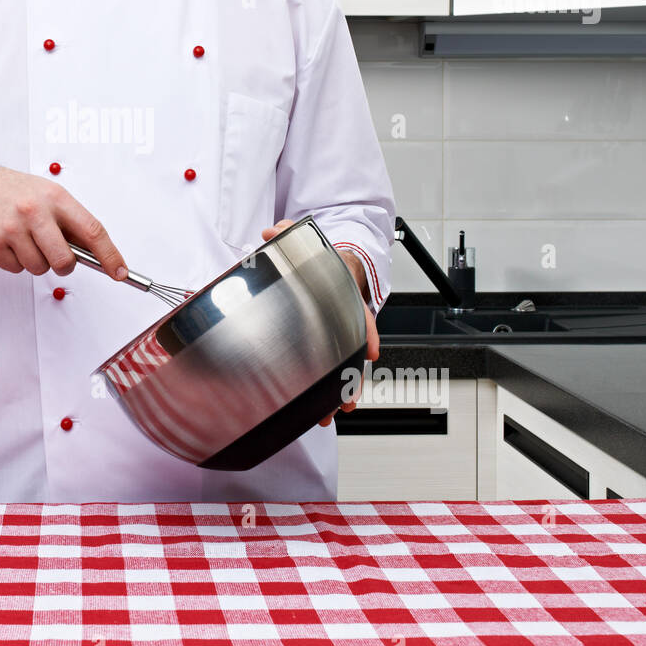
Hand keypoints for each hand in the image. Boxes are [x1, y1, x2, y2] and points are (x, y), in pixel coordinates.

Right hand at [0, 158, 127, 281]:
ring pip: (38, 268)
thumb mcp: (45, 193)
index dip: (110, 255)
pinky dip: (13, 261)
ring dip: (34, 261)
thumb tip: (95, 252)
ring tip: (22, 239)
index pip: (92, 230)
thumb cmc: (10, 190)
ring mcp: (12, 228)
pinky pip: (14, 269)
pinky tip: (6, 241)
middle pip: (64, 260)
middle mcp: (35, 211)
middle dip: (63, 265)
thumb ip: (68, 220)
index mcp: (55, 196)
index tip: (120, 272)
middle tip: (53, 254)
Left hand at [260, 219, 378, 426]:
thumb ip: (287, 235)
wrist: (326, 266)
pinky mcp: (325, 344)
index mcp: (344, 295)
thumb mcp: (303, 243)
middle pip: (355, 351)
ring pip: (344, 366)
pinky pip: (329, 368)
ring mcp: (338, 334)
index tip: (373, 351)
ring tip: (331, 413)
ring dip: (340, 391)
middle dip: (353, 377)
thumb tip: (272, 231)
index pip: (362, 315)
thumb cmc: (317, 260)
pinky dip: (325, 389)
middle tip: (346, 401)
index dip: (369, 333)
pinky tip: (319, 408)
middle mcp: (345, 318)